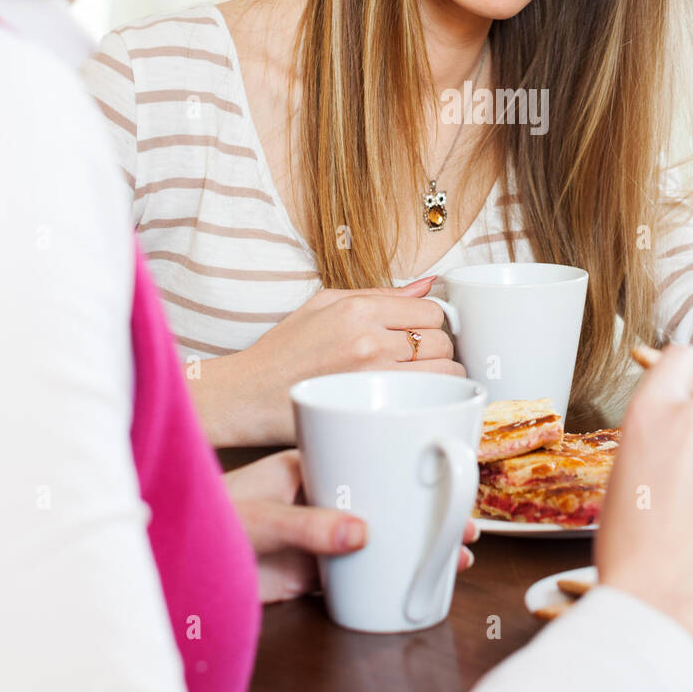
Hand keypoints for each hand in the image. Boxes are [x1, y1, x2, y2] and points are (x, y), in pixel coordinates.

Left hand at [224, 449, 478, 603]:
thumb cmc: (204, 518)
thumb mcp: (259, 517)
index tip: (446, 472)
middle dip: (429, 510)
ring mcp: (318, 533)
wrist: (174, 561)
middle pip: (386, 497)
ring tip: (457, 556)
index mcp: (309, 464)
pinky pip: (361, 571)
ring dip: (419, 544)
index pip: (370, 454)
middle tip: (466, 522)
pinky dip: (393, 575)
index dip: (410, 464)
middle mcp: (320, 496)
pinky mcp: (312, 571)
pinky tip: (419, 580)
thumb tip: (361, 534)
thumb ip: (307, 527)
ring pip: (381, 535)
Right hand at [244, 274, 464, 438]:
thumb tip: (427, 284)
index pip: (431, 311)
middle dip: (437, 349)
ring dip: (440, 376)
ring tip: (419, 380)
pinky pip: (427, 398)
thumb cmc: (284, 350)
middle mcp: (369, 339)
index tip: (418, 334)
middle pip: (442, 341)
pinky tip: (413, 398)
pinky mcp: (371, 407)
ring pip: (444, 371)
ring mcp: (372, 376)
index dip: (430, 323)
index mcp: (358, 309)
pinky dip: (430, 398)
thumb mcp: (325, 304)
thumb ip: (380, 293)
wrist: (248, 394)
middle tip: (417, 359)